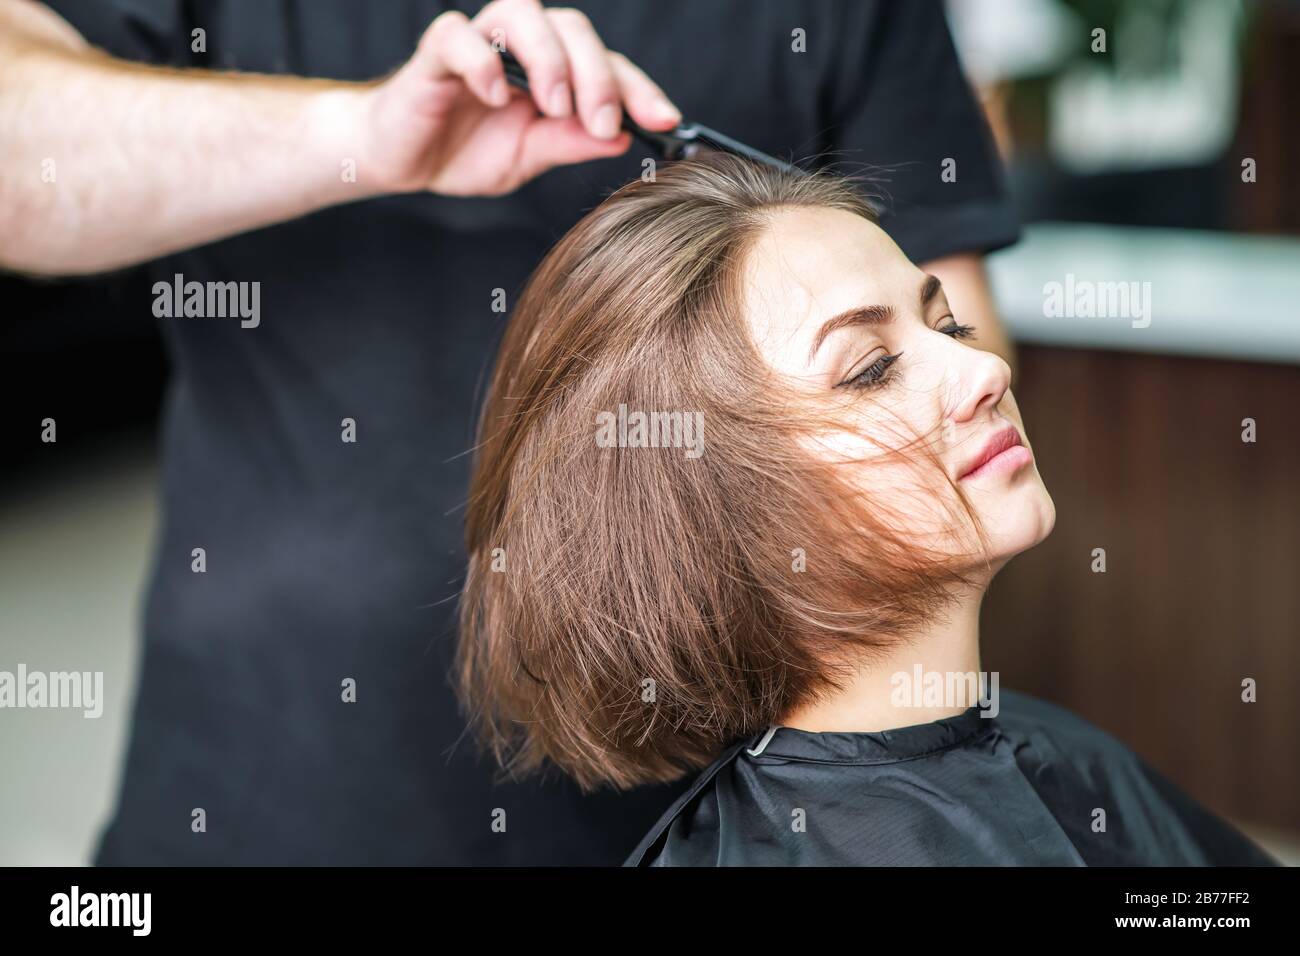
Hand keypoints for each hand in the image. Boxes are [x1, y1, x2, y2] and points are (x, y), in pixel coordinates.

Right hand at [357, 0, 681, 196]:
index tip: (665, 121)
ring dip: (548, 58)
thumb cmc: (465, 150)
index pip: (606, 65)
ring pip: (523, 13)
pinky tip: (496, 99)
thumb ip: (570, 143)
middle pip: (573, 28)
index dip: (639, 89)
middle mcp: (520, 46)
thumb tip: (620, 139)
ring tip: (554, 106)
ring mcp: (479, 42)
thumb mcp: (530, 157)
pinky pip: (460, 37)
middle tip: (602, 120)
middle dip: (597, 75)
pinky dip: (482, 63)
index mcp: (552, 69)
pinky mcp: (436, 53)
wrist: (402, 160)